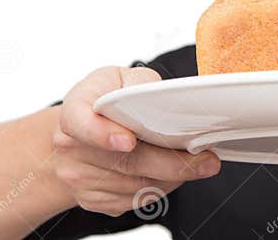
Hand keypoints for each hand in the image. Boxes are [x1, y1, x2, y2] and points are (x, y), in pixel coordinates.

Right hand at [52, 66, 220, 216]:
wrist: (77, 132)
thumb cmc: (103, 99)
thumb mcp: (119, 78)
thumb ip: (139, 83)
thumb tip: (164, 96)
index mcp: (74, 110)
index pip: (81, 124)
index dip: (104, 134)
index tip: (128, 141)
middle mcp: (71, 148)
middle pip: (125, 162)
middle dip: (172, 163)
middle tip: (206, 160)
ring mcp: (80, 178)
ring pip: (137, 185)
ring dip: (173, 176)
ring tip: (195, 161)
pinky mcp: (94, 200)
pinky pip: (135, 200)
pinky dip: (161, 187)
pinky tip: (170, 172)